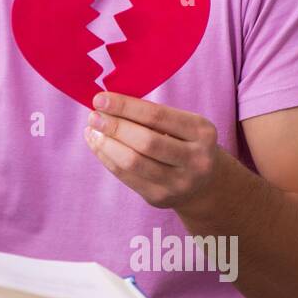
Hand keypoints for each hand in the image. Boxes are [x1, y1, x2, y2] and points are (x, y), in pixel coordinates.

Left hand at [83, 91, 226, 211]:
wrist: (205, 184)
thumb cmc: (185, 143)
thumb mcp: (182, 125)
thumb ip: (150, 115)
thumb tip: (107, 104)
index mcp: (202, 132)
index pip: (157, 116)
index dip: (125, 106)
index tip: (99, 99)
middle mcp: (196, 160)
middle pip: (145, 141)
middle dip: (114, 127)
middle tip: (93, 116)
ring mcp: (179, 183)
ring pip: (132, 163)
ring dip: (106, 144)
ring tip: (91, 131)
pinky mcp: (160, 198)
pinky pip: (126, 177)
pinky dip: (107, 159)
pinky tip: (97, 145)